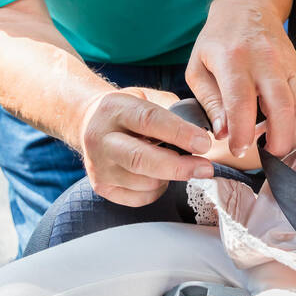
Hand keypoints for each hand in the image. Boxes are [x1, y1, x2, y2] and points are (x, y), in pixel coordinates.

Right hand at [75, 86, 215, 205]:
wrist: (90, 123)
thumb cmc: (130, 111)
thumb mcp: (149, 97)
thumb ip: (175, 111)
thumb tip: (205, 133)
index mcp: (115, 108)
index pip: (149, 120)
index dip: (180, 133)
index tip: (204, 143)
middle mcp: (100, 138)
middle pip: (140, 159)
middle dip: (178, 167)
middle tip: (205, 168)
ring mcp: (98, 165)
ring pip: (143, 182)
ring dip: (169, 177)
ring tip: (176, 165)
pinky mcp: (101, 186)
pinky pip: (139, 198)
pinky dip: (157, 190)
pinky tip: (157, 175)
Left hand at [185, 0, 295, 157]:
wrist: (249, 5)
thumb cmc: (218, 39)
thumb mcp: (199, 67)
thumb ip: (210, 102)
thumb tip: (223, 133)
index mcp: (232, 59)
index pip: (240, 102)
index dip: (242, 132)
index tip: (238, 150)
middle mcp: (263, 60)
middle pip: (280, 105)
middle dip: (278, 138)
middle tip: (267, 157)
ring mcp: (284, 63)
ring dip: (292, 133)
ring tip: (278, 150)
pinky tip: (286, 133)